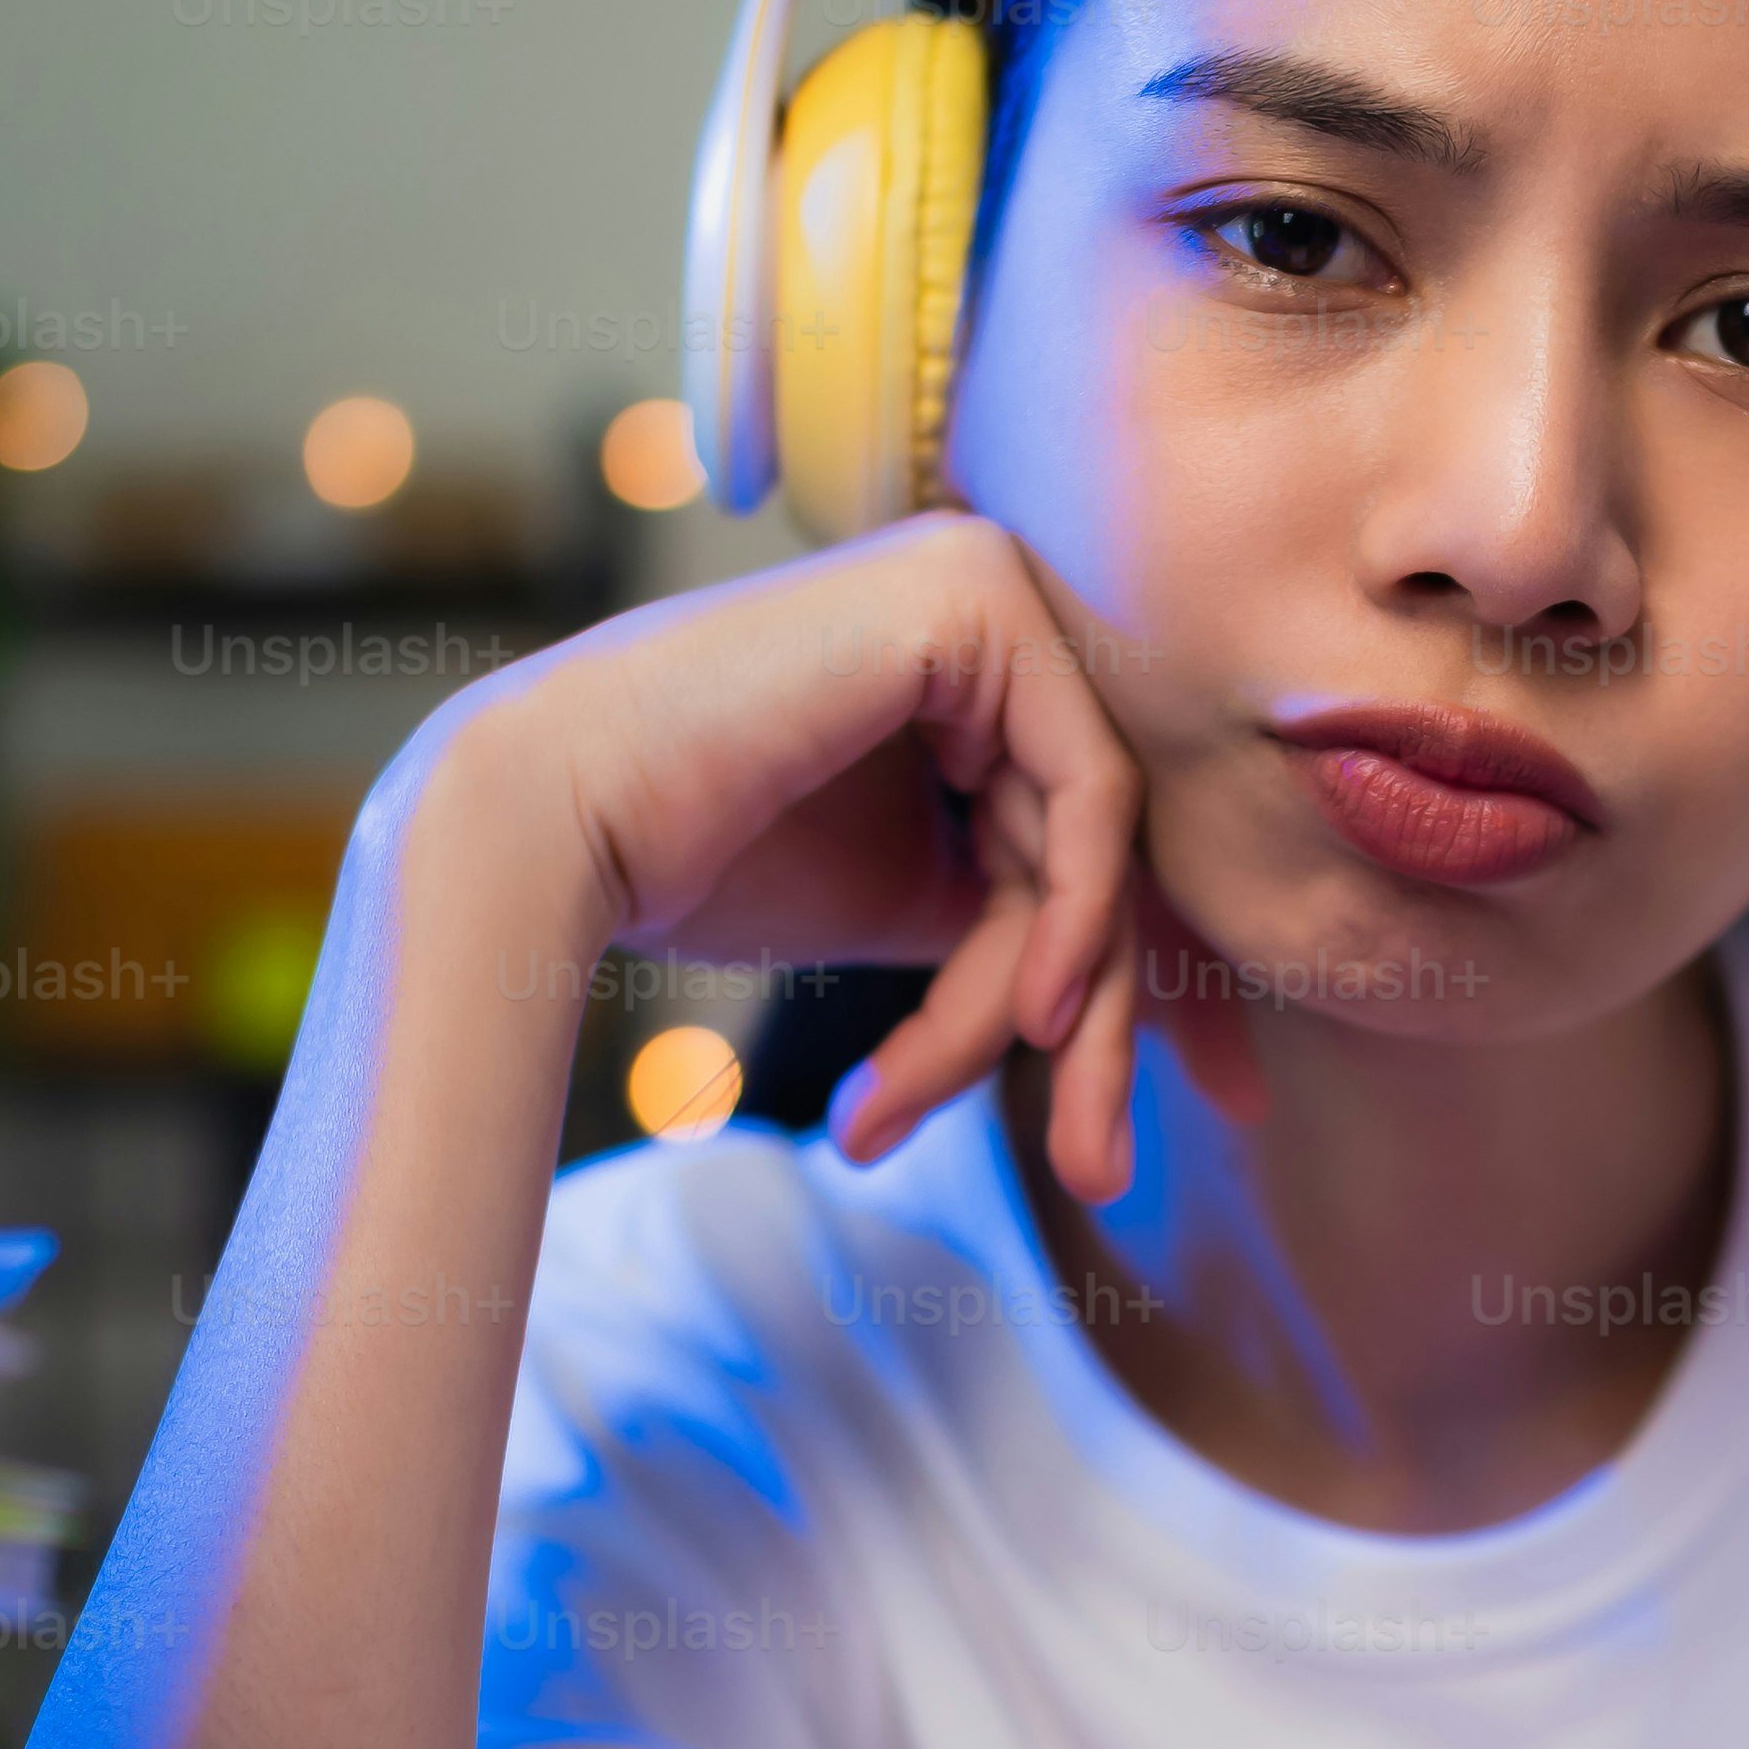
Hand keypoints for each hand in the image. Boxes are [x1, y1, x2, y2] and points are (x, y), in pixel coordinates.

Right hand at [500, 508, 1152, 1200]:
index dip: (1140, 988)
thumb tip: (1144, 1004)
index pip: (1088, 843)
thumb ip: (1020, 923)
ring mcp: (989, 582)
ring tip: (977, 1117)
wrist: (554, 821)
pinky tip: (1034, 1012)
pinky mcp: (978, 597)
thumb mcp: (910, 903)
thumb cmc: (698, 866)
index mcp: (971, 665)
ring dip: (1054, 1008)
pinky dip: (1072, 918)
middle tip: (1101, 1167)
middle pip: (1098, 849)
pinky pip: (1086, 795)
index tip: (1194, 1113)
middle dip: (1108, 1026)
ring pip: (1096, 843)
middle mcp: (993, 603)